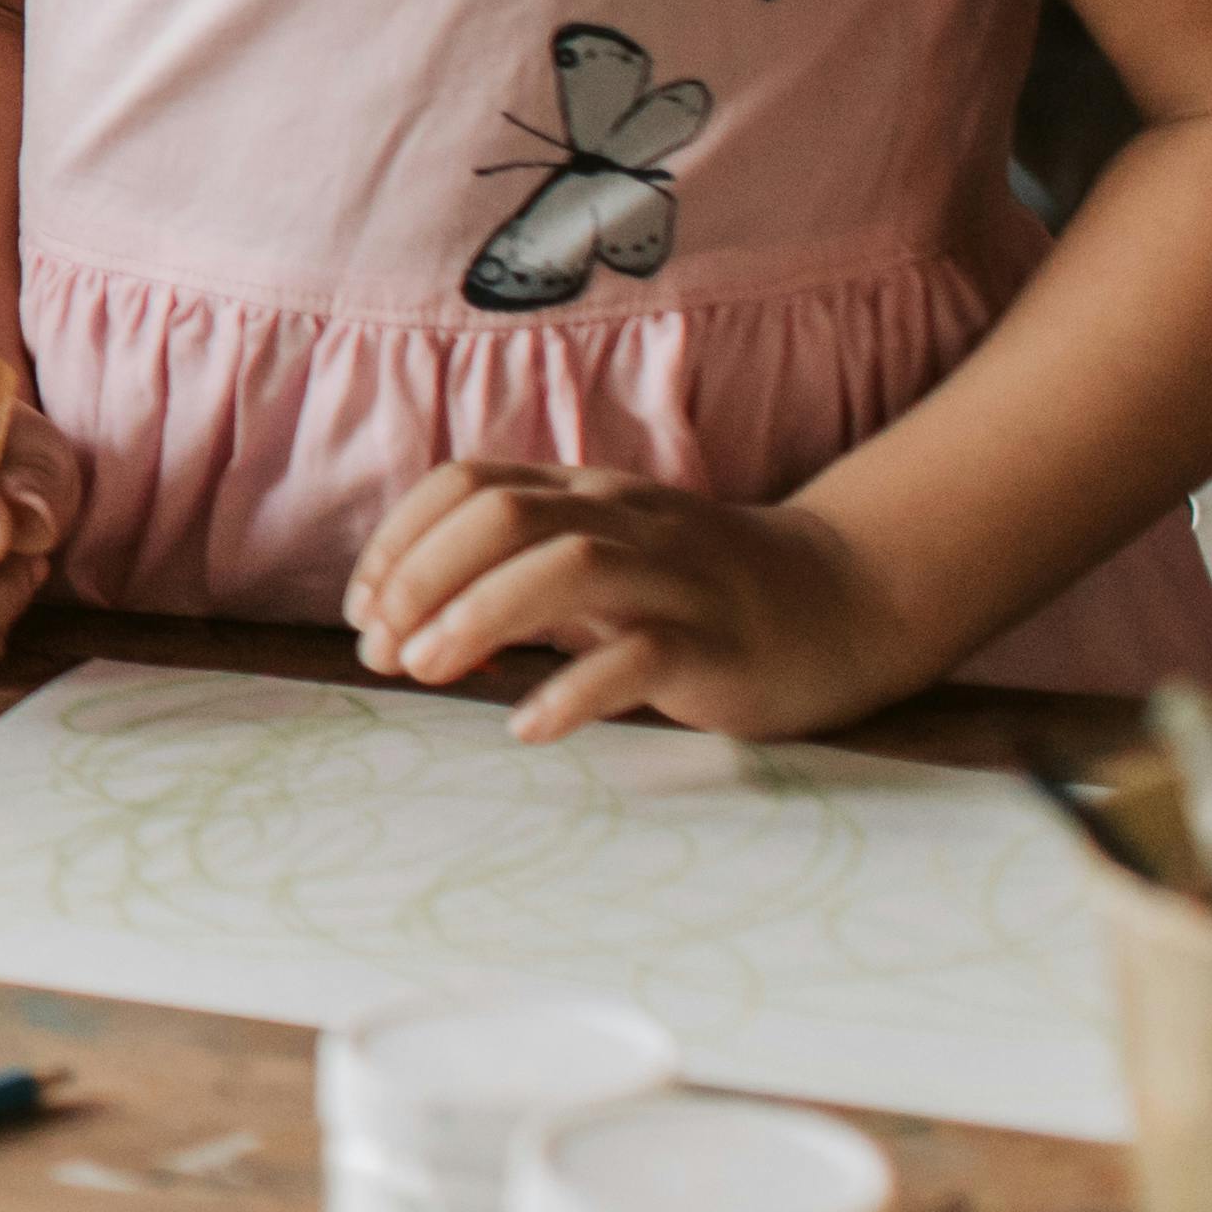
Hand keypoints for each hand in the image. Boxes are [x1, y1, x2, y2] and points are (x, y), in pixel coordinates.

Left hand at [345, 461, 922, 742]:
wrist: (847, 599)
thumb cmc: (698, 589)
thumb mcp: (600, 562)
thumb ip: (515, 575)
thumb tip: (406, 622)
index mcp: (584, 492)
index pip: (468, 484)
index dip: (400, 539)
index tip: (363, 612)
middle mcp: (624, 518)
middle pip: (502, 513)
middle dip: (422, 576)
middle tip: (381, 651)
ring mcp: (675, 576)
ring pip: (565, 564)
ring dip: (479, 614)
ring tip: (428, 672)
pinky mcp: (719, 643)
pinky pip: (641, 654)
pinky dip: (574, 689)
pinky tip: (528, 727)